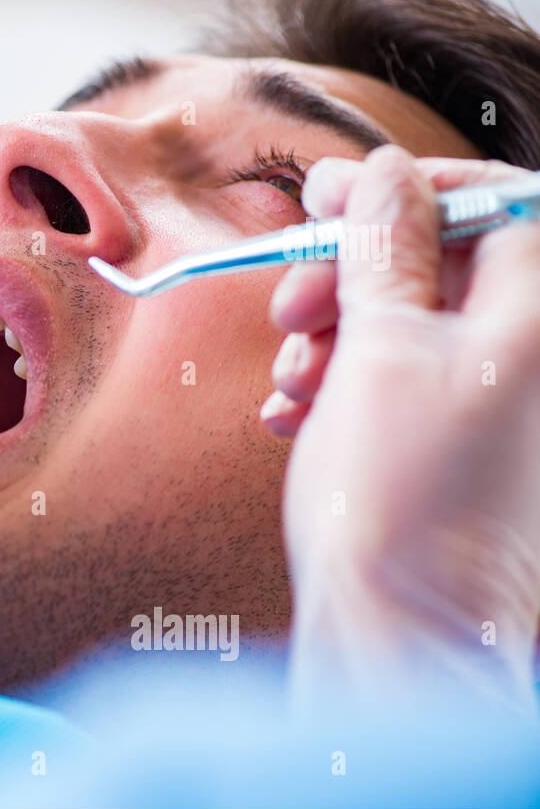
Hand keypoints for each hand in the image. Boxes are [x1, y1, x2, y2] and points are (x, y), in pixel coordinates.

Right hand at [264, 147, 539, 712]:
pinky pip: (405, 382)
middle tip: (292, 304)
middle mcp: (535, 357)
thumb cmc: (399, 500)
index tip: (332, 198)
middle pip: (445, 264)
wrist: (403, 635)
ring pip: (414, 325)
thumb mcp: (378, 346)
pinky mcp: (465, 448)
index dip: (406, 190)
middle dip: (354, 274)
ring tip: (292, 379)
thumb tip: (381, 174)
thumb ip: (382, 245)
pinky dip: (346, 385)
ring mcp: (504, 406)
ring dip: (337, 336)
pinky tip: (297, 413)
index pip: (494, 201)